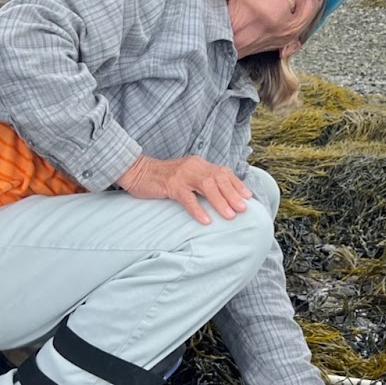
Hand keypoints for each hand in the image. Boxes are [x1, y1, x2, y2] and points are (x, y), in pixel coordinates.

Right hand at [117, 153, 252, 223]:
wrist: (137, 171)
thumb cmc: (163, 178)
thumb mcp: (186, 176)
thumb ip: (201, 182)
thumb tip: (221, 196)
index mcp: (200, 164)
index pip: (223, 172)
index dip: (237, 184)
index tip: (248, 197)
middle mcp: (194, 166)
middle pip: (219, 178)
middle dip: (233, 194)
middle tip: (243, 209)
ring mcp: (182, 174)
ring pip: (207, 186)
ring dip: (220, 201)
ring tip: (230, 215)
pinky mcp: (170, 184)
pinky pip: (187, 198)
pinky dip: (197, 209)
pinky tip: (206, 220)